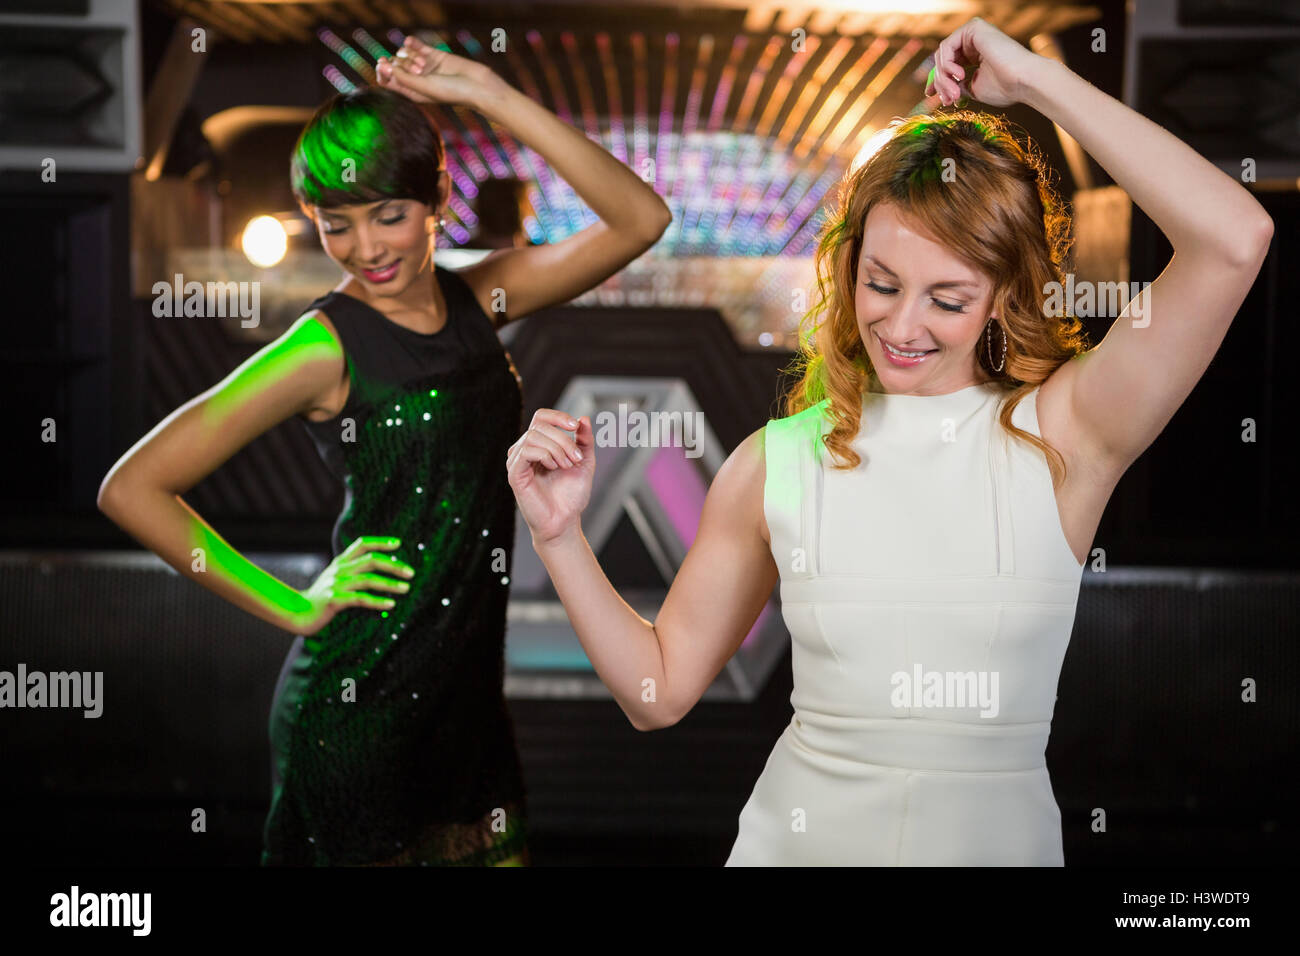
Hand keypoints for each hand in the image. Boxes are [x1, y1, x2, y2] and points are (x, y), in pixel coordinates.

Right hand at [290, 535, 414, 634]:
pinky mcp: (335, 600)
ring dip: (390, 584)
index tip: (398, 544)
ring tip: (406, 588)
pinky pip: (361, 599)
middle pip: (371, 560)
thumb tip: (378, 566)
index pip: (362, 544)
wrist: (299, 613)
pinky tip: (391, 604)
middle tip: (411, 573)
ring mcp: (336, 584)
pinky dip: (378, 601)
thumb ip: (351, 569)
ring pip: (369, 580)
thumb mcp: (334, 577)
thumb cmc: (321, 597)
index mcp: (340, 562)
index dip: (381, 542)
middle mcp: (339, 570)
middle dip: (394, 566)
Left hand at [375, 35, 505, 109]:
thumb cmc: (451, 92)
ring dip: (412, 56)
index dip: (382, 71)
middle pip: (396, 65)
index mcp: (411, 92)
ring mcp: (424, 66)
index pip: (388, 81)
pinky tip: (410, 41)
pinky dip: (411, 43)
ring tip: (425, 64)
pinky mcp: (433, 55)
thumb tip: (385, 66)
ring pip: (405, 54)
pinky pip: (415, 45)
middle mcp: (416, 79)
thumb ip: (402, 78)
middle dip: (403, 65)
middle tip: (419, 71)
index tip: (382, 63)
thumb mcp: (423, 88)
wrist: (476, 85)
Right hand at [506, 409, 593, 547]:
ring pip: (534, 436)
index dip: (558, 417)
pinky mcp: (514, 473)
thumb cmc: (571, 495)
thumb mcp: (584, 462)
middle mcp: (525, 449)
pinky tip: (554, 467)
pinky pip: (526, 451)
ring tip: (567, 465)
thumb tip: (584, 419)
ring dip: (557, 448)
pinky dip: (545, 455)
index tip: (576, 427)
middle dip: (563, 439)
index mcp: (539, 445)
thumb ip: (584, 440)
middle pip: (540, 425)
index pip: (542, 417)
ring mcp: (517, 461)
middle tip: (576, 459)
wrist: (564, 521)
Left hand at [921, 17, 1042, 108]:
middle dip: (941, 83)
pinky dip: (947, 65)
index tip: (930, 95)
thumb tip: (940, 90)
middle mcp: (973, 40)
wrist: (1023, 80)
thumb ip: (957, 86)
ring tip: (955, 93)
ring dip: (944, 78)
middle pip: (943, 60)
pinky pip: (946, 47)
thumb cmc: (1004, 87)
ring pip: (942, 55)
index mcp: (975, 53)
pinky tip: (960, 76)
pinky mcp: (972, 28)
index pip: (948, 63)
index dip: (937, 80)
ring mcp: (973, 32)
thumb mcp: (973, 89)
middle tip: (948, 100)